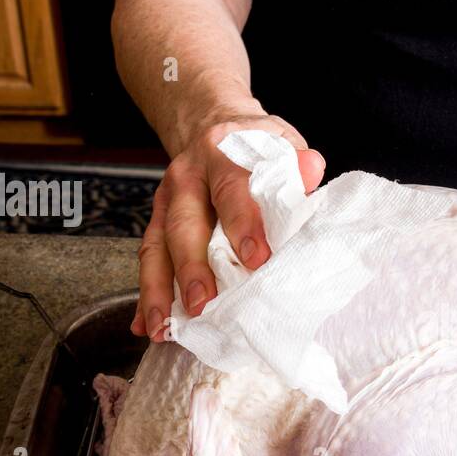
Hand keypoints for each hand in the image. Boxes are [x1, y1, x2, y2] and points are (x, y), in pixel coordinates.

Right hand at [132, 107, 325, 340]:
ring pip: (156, 248)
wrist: (212, 127)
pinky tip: (145, 325)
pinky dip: (146, 296)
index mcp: (220, 154)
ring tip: (163, 328)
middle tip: (203, 304)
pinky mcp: (156, 224)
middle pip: (184, 224)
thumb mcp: (277, 142)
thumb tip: (311, 169)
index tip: (256, 259)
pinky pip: (148, 262)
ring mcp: (165, 202)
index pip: (232, 190)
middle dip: (192, 268)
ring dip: (159, 291)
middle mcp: (186, 178)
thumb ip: (294, 161)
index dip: (243, 223)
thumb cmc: (252, 146)